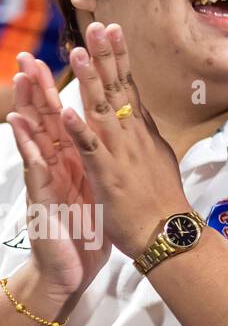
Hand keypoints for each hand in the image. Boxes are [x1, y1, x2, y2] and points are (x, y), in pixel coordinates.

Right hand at [5, 53, 108, 304]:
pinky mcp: (41, 197)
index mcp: (75, 159)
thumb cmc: (86, 229)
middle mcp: (57, 164)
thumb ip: (95, 162)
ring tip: (22, 77)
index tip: (74, 59)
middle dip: (39, 87)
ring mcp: (46, 178)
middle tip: (30, 56)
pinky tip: (20, 123)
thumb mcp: (96, 188)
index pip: (70, 116)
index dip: (71, 89)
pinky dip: (29, 143)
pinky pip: (35, 165)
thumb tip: (109, 139)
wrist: (72, 269)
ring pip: (35, 135)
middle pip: (48, 119)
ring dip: (29, 104)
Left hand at [59, 23, 192, 259]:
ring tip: (79, 54)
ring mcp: (122, 153)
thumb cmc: (162, 199)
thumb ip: (146, 135)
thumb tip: (143, 115)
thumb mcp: (159, 158)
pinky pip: (90, 149)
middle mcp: (133, 136)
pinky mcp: (109, 175)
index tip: (113, 29)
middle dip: (107, 56)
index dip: (119, 57)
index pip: (129, 85)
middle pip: (117, 89)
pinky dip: (79, 130)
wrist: (168, 231)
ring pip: (103, 111)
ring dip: (90, 82)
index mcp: (141, 131)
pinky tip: (68, 112)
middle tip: (98, 26)